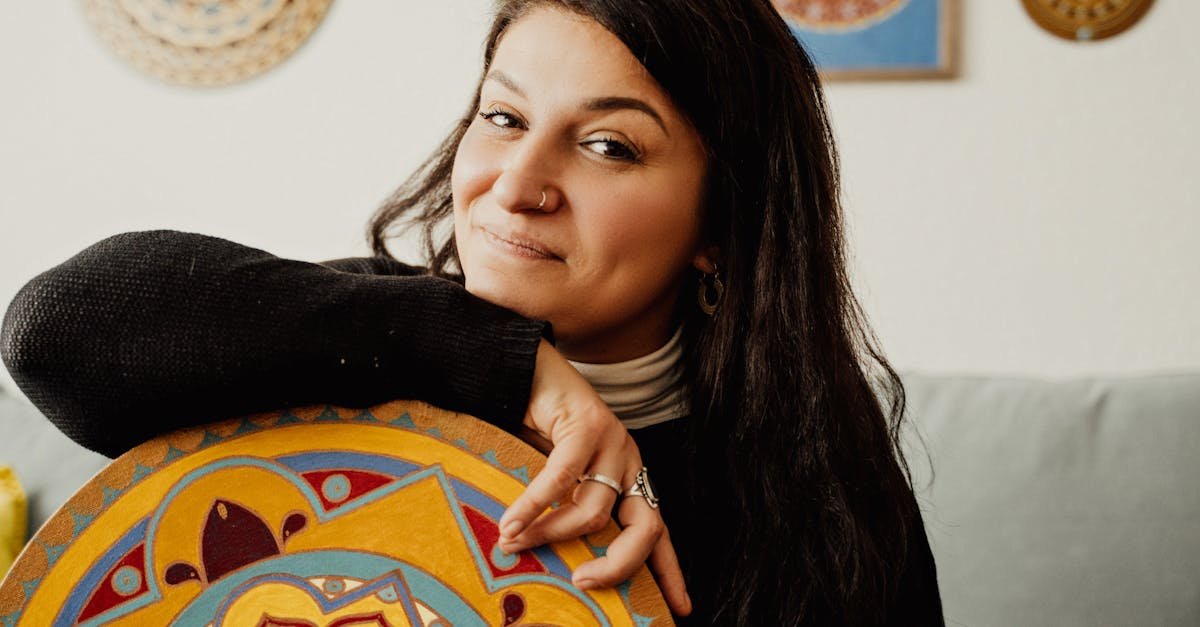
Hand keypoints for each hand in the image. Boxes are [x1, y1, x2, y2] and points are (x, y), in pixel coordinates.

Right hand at [499, 339, 691, 616]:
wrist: (527, 372)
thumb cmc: (538, 431)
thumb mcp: (558, 482)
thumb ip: (564, 513)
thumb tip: (552, 565)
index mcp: (631, 480)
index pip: (657, 532)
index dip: (669, 572)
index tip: (680, 609)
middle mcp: (631, 463)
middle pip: (645, 529)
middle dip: (617, 565)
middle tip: (582, 582)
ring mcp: (614, 442)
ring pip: (593, 509)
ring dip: (549, 533)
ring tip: (513, 543)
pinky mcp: (588, 425)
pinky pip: (560, 480)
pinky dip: (532, 506)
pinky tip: (511, 522)